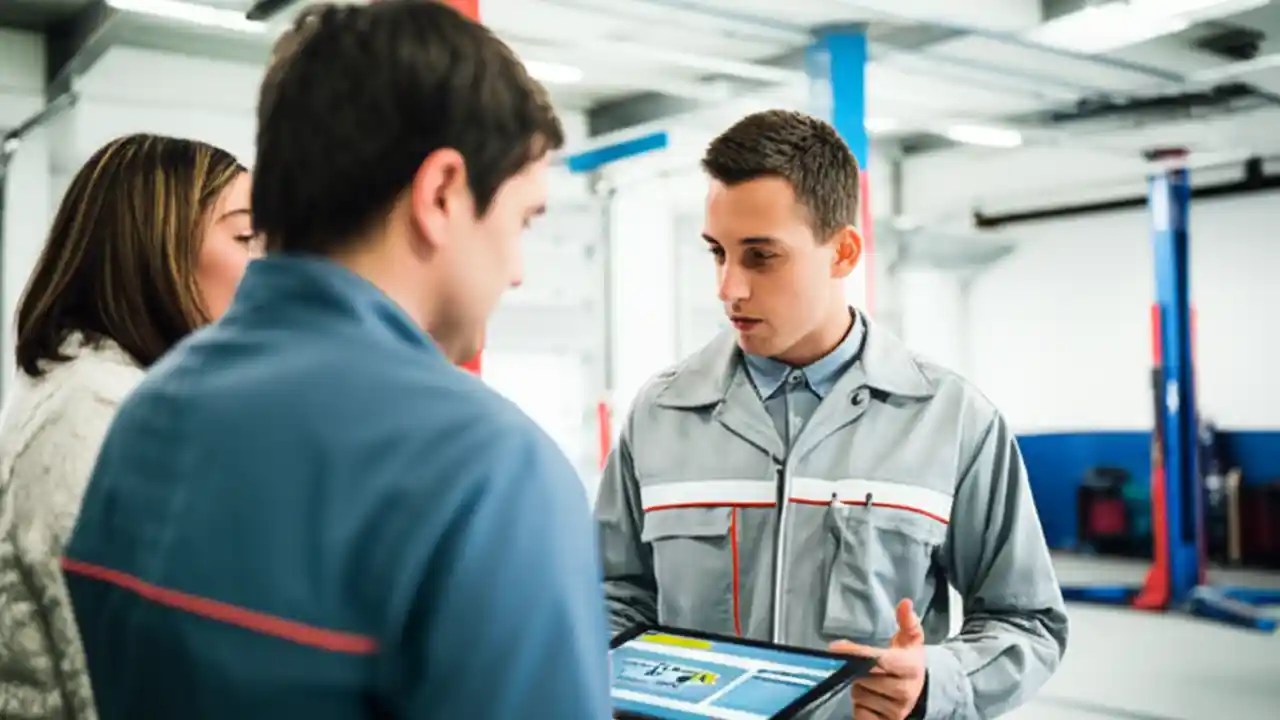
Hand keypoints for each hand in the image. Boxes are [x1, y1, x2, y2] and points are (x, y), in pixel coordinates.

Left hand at [829, 599, 926, 719]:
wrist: (918, 691)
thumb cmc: (908, 662)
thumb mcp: (911, 640)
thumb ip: (907, 622)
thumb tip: (904, 603)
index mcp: (909, 667)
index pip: (878, 659)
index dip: (856, 653)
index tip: (834, 647)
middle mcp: (904, 691)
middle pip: (864, 678)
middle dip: (856, 670)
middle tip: (861, 667)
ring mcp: (895, 710)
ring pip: (859, 695)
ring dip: (857, 687)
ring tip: (869, 683)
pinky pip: (861, 714)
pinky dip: (859, 707)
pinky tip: (866, 699)